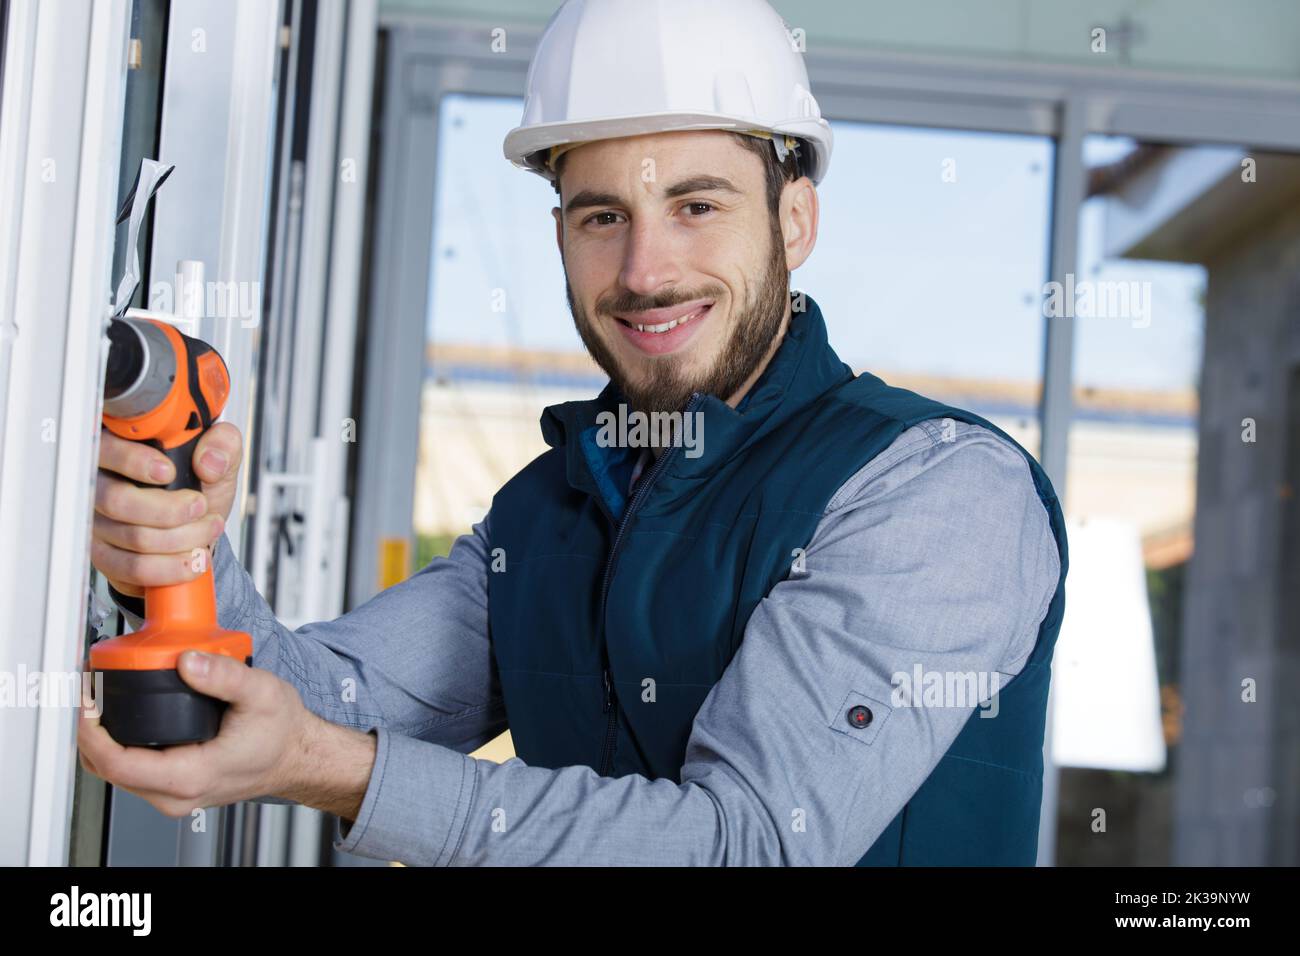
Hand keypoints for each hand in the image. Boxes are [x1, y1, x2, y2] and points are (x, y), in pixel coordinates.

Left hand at [78, 651, 315, 817]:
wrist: (297, 756)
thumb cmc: (282, 733)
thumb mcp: (261, 693)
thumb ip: (224, 675)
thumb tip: (188, 661)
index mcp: (190, 776)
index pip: (115, 762)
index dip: (89, 729)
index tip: (86, 698)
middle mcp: (175, 794)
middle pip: (104, 768)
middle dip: (88, 727)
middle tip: (88, 688)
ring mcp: (172, 796)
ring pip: (113, 772)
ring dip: (99, 736)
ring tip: (100, 698)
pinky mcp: (172, 789)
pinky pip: (128, 771)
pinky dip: (116, 745)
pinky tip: (121, 718)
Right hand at [90, 422, 242, 597]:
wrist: (198, 533)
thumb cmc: (199, 491)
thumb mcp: (220, 461)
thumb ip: (223, 446)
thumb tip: (208, 461)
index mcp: (123, 450)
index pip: (106, 448)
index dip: (133, 461)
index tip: (168, 472)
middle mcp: (102, 485)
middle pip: (117, 500)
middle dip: (171, 510)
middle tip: (200, 506)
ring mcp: (99, 522)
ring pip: (133, 536)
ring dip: (183, 538)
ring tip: (207, 530)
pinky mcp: (104, 556)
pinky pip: (133, 567)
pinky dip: (172, 566)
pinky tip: (192, 558)